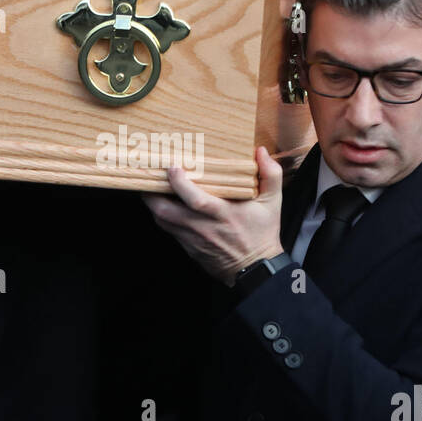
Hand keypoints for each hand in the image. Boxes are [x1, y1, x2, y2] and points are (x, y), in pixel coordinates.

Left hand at [142, 146, 284, 284]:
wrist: (255, 269)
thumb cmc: (261, 233)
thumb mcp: (272, 203)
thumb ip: (271, 175)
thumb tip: (260, 151)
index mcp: (223, 214)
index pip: (195, 200)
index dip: (179, 183)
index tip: (173, 167)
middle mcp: (203, 227)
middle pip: (165, 211)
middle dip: (151, 193)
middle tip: (148, 174)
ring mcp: (193, 239)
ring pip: (162, 220)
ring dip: (152, 203)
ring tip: (151, 185)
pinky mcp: (188, 247)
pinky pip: (168, 229)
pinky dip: (161, 215)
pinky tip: (162, 203)